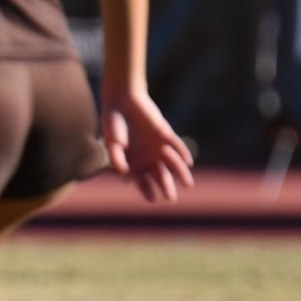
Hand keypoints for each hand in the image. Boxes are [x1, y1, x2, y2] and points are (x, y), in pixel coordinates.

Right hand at [101, 86, 194, 203]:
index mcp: (133, 163)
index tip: (153, 199)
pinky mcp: (165, 134)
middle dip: (166, 187)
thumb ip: (117, 158)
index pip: (142, 181)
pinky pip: (177, 145)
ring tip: (188, 184)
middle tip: (171, 198)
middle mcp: (148, 158)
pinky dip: (182, 153)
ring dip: (180, 173)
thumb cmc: (113, 124)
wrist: (122, 101)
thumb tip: (124, 174)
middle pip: (160, 176)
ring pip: (172, 163)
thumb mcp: (112, 143)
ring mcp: (158, 147)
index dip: (147, 190)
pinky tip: (188, 162)